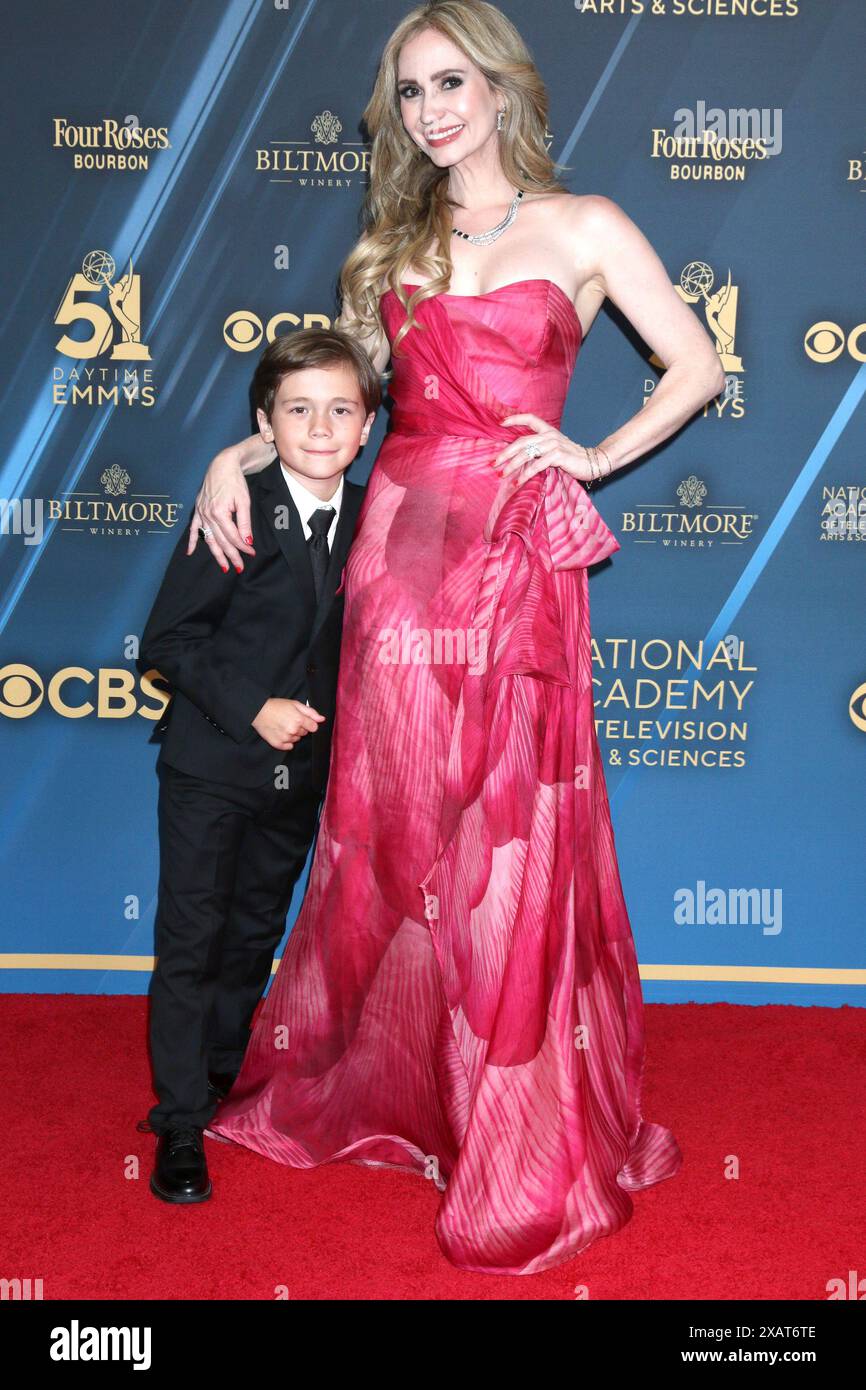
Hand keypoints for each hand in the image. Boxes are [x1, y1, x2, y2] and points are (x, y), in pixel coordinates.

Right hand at [188, 446, 255, 571]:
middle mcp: (207, 515)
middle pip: (221, 541)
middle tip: (239, 567)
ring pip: (208, 538)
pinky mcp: (198, 510)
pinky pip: (193, 529)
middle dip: (231, 556)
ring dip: (216, 554)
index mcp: (219, 513)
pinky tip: (190, 553)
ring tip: (224, 567)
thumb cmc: (235, 481)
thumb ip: (244, 523)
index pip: (233, 536)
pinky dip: (192, 541)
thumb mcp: (244, 501)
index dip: (242, 547)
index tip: (251, 553)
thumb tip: (247, 541)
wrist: (222, 465)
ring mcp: (201, 513)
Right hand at [251, 699, 325, 751]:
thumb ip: (310, 712)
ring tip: (283, 725)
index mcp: (299, 720)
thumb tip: (322, 719)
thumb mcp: (295, 704)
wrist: (258, 711)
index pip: (314, 728)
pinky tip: (280, 733)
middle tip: (289, 720)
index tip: (302, 720)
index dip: (308, 723)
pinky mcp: (278, 744)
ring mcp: (285, 738)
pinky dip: (286, 742)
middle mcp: (293, 730)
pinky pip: (289, 746)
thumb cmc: (277, 706)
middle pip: (304, 733)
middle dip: (300, 728)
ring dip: (292, 734)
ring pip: (296, 739)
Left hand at [492, 413, 596, 486]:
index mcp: (549, 431)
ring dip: (512, 465)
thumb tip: (520, 459)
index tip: (500, 424)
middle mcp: (549, 435)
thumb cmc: (572, 459)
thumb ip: (540, 450)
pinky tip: (518, 481)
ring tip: (502, 475)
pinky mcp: (558, 455)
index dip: (515, 419)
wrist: (593, 462)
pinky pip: (537, 465)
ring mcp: (554, 444)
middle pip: (521, 441)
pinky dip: (526, 474)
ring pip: (526, 453)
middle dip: (505, 453)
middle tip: (494, 463)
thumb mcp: (554, 450)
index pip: (530, 419)